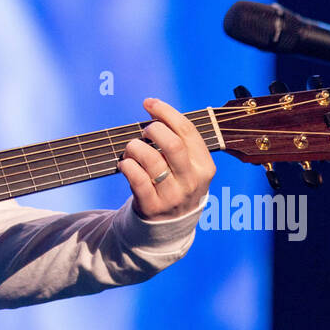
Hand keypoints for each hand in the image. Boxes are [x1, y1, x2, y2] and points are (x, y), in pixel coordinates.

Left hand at [117, 98, 215, 220]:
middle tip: (144, 131)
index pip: (188, 131)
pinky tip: (125, 163)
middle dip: (153, 130)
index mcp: (204, 166)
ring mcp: (173, 196)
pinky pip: (137, 179)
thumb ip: (178, 140)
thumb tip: (153, 106)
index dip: (166, 112)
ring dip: (135, 147)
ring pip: (152, 160)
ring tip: (131, 149)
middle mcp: (191, 181)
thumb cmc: (175, 183)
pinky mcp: (153, 207)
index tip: (149, 103)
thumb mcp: (188, 166)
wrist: (170, 226)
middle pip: (172, 144)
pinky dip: (127, 165)